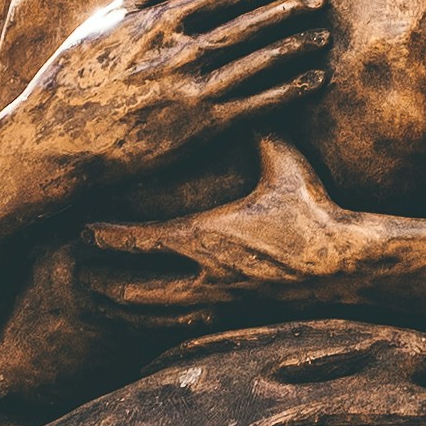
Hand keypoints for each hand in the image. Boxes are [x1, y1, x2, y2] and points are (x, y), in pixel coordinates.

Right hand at [28, 0, 329, 192]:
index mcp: (159, 20)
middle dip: (288, 8)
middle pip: (249, 24)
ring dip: (294, 46)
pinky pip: (255, 105)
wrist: (56, 136)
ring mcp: (191, 89)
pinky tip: (313, 80)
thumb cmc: (77, 73)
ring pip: (257, 61)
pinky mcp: (198, 127)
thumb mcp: (111, 17)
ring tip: (323, 34)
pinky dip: (288, 90)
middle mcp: (179, 51)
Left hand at [86, 136, 363, 325]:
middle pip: (138, 289)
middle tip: (77, 274)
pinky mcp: (237, 317)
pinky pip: (186, 328)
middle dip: (104, 283)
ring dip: (125, 309)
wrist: (348, 264)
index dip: (108, 239)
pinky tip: (146, 323)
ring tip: (100, 301)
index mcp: (208, 238)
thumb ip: (258, 131)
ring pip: (158, 316)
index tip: (82, 233)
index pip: (143, 242)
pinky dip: (158, 326)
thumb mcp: (284, 163)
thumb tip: (244, 97)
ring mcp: (221, 302)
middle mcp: (207, 276)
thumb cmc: (315, 210)